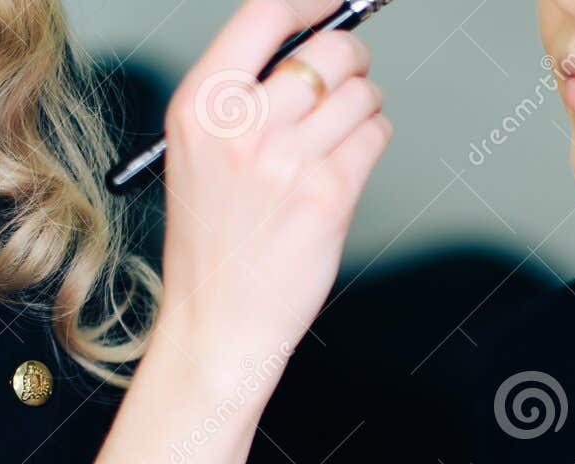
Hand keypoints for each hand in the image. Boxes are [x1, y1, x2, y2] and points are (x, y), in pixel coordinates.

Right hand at [153, 0, 391, 378]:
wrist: (217, 322)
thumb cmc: (212, 243)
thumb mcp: (199, 153)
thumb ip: (242, 94)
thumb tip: (306, 41)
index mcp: (202, 106)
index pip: (265, 14)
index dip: (311, 2)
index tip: (331, 5)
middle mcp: (242, 127)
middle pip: (327, 50)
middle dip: (351, 58)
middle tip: (349, 76)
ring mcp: (288, 160)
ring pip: (361, 92)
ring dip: (365, 104)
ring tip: (345, 130)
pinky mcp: (329, 194)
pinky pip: (375, 135)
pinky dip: (373, 140)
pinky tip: (349, 163)